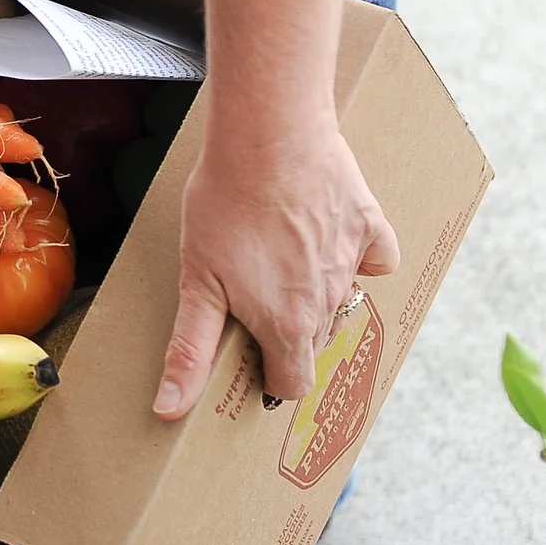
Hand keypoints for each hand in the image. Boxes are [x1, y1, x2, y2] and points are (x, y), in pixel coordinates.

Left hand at [153, 117, 397, 417]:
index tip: (252, 356)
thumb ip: (190, 351)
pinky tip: (325, 233)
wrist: (268, 135)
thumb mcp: (197, 283)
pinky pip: (375, 256)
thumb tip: (170, 409)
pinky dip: (356, 253)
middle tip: (257, 300)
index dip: (270, 377)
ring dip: (316, 294)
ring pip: (341, 299)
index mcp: (290, 326)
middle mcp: (330, 302)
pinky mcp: (370, 225)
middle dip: (289, 334)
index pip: (293, 384)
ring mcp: (354, 263)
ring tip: (280, 261)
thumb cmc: (225, 206)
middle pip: (315, 342)